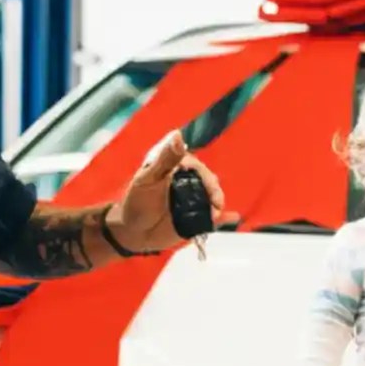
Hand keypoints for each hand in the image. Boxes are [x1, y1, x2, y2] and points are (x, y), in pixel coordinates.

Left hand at [109, 130, 237, 251]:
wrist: (131, 231)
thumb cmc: (136, 201)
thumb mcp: (148, 178)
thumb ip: (165, 159)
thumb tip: (178, 134)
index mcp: (178, 168)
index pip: (198, 167)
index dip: (205, 176)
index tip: (208, 185)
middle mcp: (188, 183)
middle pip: (209, 183)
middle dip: (214, 193)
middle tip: (214, 204)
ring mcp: (193, 201)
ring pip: (212, 199)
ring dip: (217, 205)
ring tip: (215, 214)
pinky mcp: (196, 219)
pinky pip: (213, 217)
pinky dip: (225, 217)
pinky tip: (233, 217)